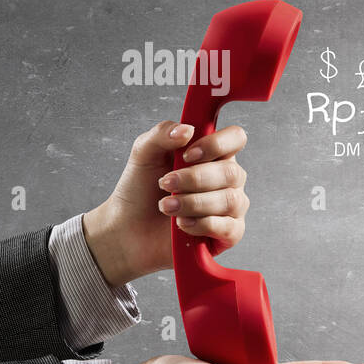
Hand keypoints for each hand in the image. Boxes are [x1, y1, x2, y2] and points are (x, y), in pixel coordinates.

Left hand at [83, 120, 250, 286]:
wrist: (127, 229)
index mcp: (213, 155)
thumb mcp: (144, 153)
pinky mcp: (228, 234)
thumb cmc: (139, 190)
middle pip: (232, 172)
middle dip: (195, 179)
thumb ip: (162, 133)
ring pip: (230, 200)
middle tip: (165, 184)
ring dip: (193, 203)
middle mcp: (227, 179)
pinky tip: (181, 224)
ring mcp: (231, 207)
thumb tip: (187, 129)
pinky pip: (228, 227)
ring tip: (166, 207)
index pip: (236, 138)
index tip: (188, 155)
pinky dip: (201, 224)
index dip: (216, 144)